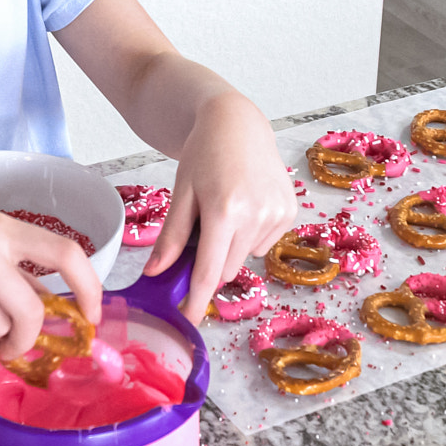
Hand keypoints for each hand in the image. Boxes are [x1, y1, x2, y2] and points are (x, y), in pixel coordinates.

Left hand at [144, 94, 295, 321]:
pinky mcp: (290, 211)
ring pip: (245, 257)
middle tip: (201, 232)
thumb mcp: (181, 194)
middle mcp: (256, 214)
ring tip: (225, 209)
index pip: (209, 272)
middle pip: (227, 269)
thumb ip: (171, 238)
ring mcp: (277, 213)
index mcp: (224, 211)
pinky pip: (264, 243)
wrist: (237, 124)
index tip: (188, 321)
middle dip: (211, 262)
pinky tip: (246, 205)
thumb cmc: (204, 154)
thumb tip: (155, 274)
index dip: (197, 301)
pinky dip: (250, 234)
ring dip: (231, 246)